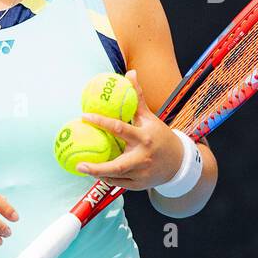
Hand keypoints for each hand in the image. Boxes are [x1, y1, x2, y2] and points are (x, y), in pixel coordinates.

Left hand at [74, 69, 182, 190]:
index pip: (120, 128)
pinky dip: (107, 178)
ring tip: (82, 167)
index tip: (84, 116)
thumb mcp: (150, 117)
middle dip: (97, 168)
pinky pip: (119, 183)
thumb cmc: (160, 136)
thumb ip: (138, 97)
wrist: (179, 163)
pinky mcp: (139, 185)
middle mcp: (143, 157)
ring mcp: (141, 174)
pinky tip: (97, 174)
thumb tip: (130, 73)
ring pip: (116, 177)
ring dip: (99, 174)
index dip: (101, 122)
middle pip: (117, 165)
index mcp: (144, 137)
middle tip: (78, 164)